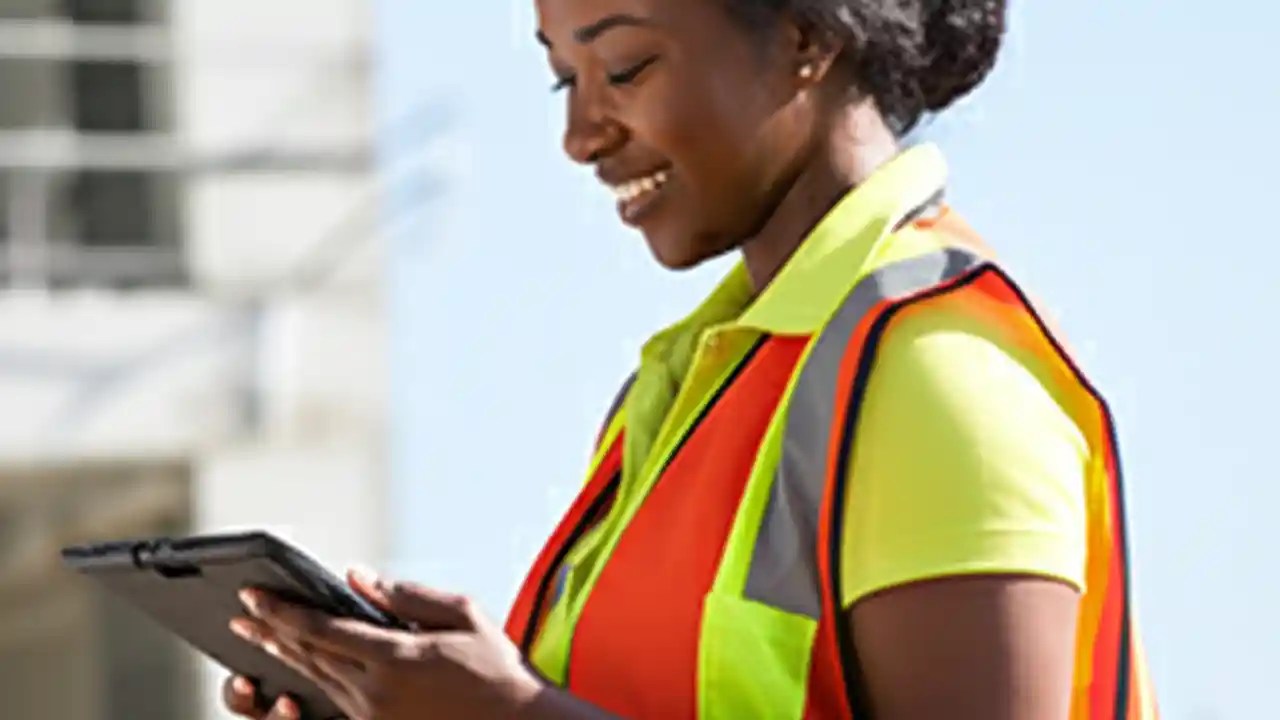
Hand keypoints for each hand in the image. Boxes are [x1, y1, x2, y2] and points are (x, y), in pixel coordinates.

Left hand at [224, 569, 543, 719]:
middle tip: (241, 614)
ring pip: (317, 680)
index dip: (281, 611)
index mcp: (395, 658)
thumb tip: (358, 576)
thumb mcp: (461, 615)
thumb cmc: (497, 667)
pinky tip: (300, 668)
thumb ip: (405, 595)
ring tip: (260, 636)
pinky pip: (335, 700)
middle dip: (271, 632)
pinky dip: (311, 679)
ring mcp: (374, 717)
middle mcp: (375, 692)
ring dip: (285, 655)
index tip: (252, 595)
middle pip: (308, 656)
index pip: (320, 629)